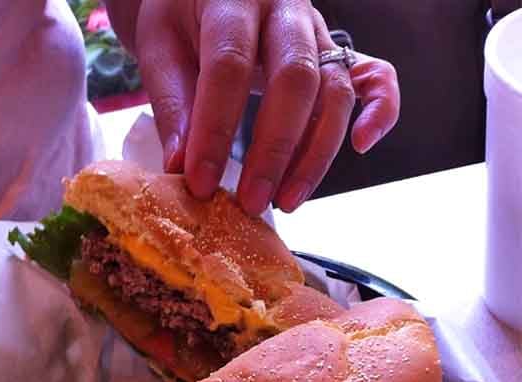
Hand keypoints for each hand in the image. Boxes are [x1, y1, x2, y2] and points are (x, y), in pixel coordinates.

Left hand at [132, 1, 399, 214]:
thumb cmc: (181, 19)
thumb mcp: (160, 47)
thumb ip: (173, 103)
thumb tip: (182, 166)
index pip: (230, 66)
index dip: (215, 130)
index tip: (200, 182)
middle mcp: (286, 9)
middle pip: (296, 79)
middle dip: (274, 150)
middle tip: (251, 203)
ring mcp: (318, 31)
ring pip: (335, 91)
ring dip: (315, 154)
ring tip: (286, 201)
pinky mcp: (337, 53)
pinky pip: (374, 77)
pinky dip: (380, 110)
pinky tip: (362, 145)